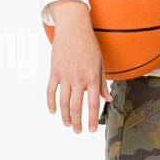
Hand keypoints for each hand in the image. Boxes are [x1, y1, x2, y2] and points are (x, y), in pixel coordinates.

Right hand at [46, 0, 110, 132]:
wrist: (73, 28)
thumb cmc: (89, 45)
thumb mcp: (101, 63)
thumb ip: (103, 83)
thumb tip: (108, 99)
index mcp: (93, 77)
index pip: (93, 104)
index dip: (92, 120)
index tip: (91, 130)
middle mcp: (79, 78)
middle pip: (77, 107)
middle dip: (78, 122)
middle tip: (78, 131)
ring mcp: (65, 75)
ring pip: (63, 102)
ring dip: (65, 116)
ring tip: (67, 124)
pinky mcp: (54, 71)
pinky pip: (50, 91)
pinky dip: (51, 103)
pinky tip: (53, 111)